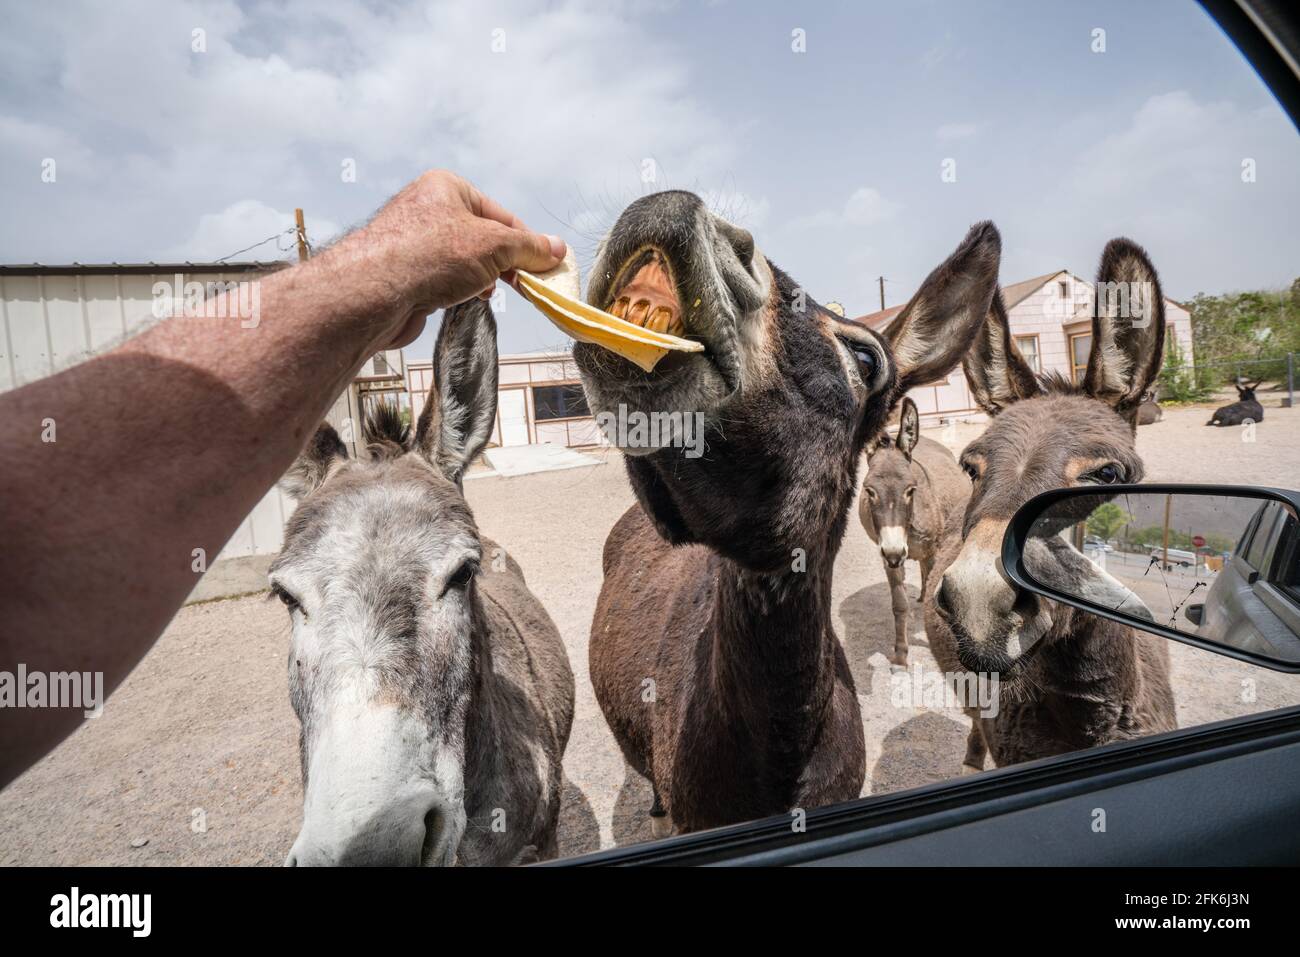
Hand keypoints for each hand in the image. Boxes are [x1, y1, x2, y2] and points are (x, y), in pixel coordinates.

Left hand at [333, 170, 565, 348]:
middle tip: (525, 284)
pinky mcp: (408, 273)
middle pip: (484, 238)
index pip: (501, 215)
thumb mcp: (494, 246)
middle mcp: (428, 209)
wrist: (373, 294)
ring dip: (482, 278)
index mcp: (447, 188)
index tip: (547, 266)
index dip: (527, 242)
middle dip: (505, 263)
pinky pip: (446, 279)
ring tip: (486, 290)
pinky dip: (460, 289)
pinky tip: (465, 299)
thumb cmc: (430, 256)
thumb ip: (528, 248)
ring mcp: (416, 243)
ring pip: (466, 261)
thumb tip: (556, 249)